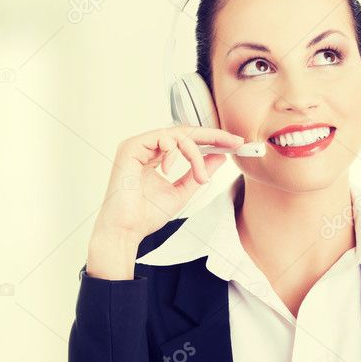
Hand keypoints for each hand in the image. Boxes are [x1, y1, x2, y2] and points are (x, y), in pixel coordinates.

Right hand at [92, 124, 244, 242]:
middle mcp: (147, 148)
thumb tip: (219, 157)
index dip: (212, 140)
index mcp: (156, 156)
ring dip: (195, 154)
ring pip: (178, 134)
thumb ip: (198, 173)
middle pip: (185, 132)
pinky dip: (174, 152)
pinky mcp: (131, 147)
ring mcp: (138, 146)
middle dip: (213, 136)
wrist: (127, 230)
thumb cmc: (146, 215)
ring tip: (200, 177)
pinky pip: (162, 137)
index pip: (188, 141)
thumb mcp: (182, 191)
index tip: (233, 145)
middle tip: (233, 142)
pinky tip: (169, 170)